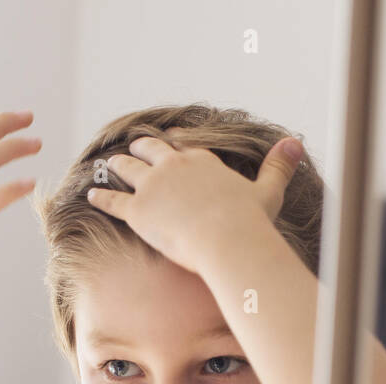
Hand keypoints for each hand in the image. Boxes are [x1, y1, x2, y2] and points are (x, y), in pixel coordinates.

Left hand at [85, 131, 304, 275]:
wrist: (226, 239)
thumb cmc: (248, 221)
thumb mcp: (268, 190)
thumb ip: (278, 165)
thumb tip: (295, 141)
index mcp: (202, 160)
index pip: (182, 146)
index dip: (173, 144)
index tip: (168, 141)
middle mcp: (173, 165)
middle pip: (151, 149)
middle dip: (141, 148)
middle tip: (133, 148)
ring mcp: (152, 186)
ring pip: (127, 168)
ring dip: (117, 165)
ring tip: (109, 165)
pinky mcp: (136, 210)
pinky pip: (112, 199)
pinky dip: (100, 196)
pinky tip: (90, 195)